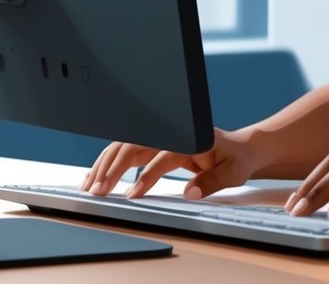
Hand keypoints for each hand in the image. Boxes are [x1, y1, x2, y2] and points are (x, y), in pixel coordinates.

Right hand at [80, 127, 255, 199]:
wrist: (239, 149)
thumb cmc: (237, 159)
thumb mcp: (235, 172)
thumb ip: (213, 181)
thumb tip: (191, 194)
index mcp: (191, 137)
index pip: (163, 154)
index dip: (147, 174)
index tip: (132, 194)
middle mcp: (172, 134)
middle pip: (135, 145)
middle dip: (114, 167)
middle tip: (99, 191)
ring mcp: (161, 138)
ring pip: (125, 147)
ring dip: (105, 165)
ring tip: (89, 187)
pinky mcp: (154, 146)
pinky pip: (127, 153)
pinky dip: (109, 164)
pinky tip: (94, 177)